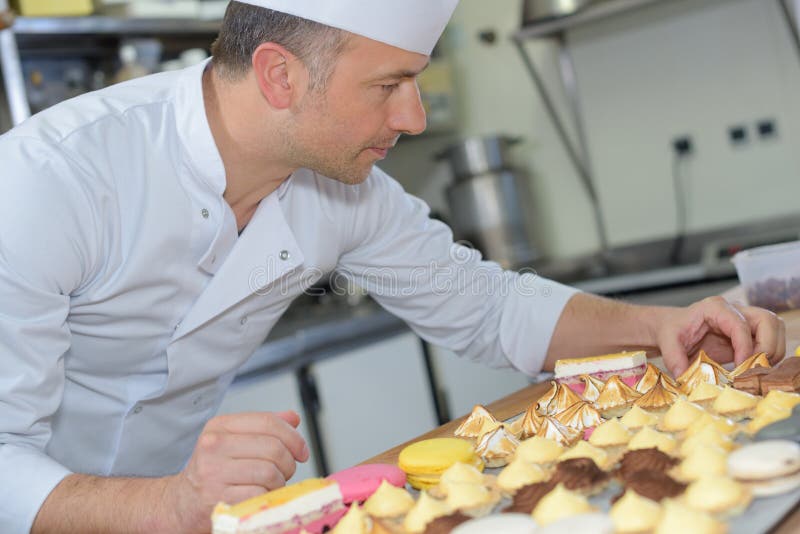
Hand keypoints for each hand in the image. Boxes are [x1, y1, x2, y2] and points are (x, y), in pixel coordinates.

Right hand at [164, 411, 309, 532]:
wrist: (182, 503)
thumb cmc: (213, 471)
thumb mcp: (233, 441)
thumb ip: (263, 428)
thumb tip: (293, 418)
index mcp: (220, 426)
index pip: (268, 422)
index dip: (293, 436)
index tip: (301, 450)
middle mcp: (213, 445)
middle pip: (273, 448)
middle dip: (288, 463)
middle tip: (285, 471)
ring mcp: (213, 472)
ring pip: (270, 472)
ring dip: (279, 482)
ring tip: (270, 484)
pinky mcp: (217, 497)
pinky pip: (259, 493)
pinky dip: (266, 496)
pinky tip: (259, 496)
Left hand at [655, 296, 784, 376]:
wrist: (673, 328)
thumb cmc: (672, 331)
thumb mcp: (667, 342)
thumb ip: (674, 358)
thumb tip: (683, 376)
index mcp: (714, 308)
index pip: (741, 324)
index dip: (745, 347)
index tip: (740, 366)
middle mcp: (734, 310)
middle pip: (768, 321)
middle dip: (766, 347)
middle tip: (752, 368)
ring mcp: (745, 320)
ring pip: (774, 330)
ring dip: (771, 352)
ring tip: (752, 369)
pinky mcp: (749, 334)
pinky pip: (770, 341)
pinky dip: (767, 356)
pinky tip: (751, 369)